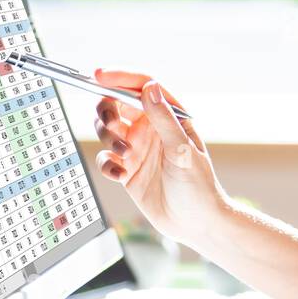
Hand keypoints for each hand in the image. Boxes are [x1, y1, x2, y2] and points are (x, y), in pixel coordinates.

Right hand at [92, 70, 226, 245]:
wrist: (195, 223)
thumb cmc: (198, 186)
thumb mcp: (182, 150)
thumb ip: (164, 119)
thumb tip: (149, 88)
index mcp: (169, 117)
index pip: (142, 87)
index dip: (120, 77)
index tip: (99, 75)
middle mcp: (151, 130)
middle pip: (116, 105)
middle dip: (106, 109)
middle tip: (111, 123)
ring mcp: (137, 149)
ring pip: (107, 130)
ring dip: (107, 137)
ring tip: (125, 153)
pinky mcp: (127, 170)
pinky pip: (106, 159)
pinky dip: (107, 164)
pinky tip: (121, 174)